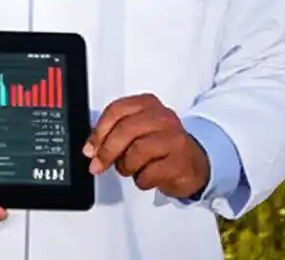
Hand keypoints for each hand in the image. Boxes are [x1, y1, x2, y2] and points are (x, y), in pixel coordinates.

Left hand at [82, 94, 209, 198]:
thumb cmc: (160, 147)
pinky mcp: (181, 162)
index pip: (117, 110)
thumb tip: (91, 148)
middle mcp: (163, 117)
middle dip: (106, 152)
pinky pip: (149, 173)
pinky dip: (141, 180)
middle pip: (125, 130)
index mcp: (148, 104)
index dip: (99, 132)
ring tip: (131, 169)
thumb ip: (115, 133)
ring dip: (126, 167)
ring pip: (136, 152)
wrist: (194, 164)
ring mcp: (175, 139)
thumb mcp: (137, 132)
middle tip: (97, 165)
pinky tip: (147, 176)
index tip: (90, 149)